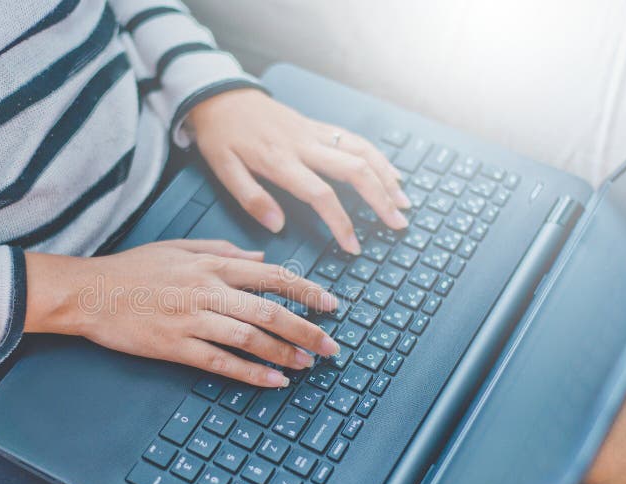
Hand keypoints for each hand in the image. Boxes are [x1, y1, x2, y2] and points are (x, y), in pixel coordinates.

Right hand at [24, 240, 340, 387]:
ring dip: (283, 353)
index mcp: (210, 263)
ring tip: (307, 365)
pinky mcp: (174, 346)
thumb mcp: (179, 247)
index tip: (331, 304)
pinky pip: (220, 361)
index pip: (271, 275)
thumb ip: (222, 249)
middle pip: (269, 309)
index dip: (306, 290)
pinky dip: (250, 373)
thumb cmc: (133, 269)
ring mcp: (190, 318)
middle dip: (306, 329)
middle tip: (331, 346)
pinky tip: (273, 381)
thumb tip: (261, 257)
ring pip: (249, 336)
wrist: (89, 292)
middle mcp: (206, 289)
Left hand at [187, 89, 409, 253]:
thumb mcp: (224, 170)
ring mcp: (314, 133)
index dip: (341, 223)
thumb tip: (278, 226)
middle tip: (398, 225)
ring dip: (387, 177)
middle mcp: (304, 145)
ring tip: (404, 203)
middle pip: (354, 170)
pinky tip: (392, 173)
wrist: (221, 95)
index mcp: (280, 161)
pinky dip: (378, 157)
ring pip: (361, 152)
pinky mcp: (317, 126)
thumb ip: (251, 198)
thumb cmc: (220, 136)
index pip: (321, 194)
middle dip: (380, 200)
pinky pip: (355, 140)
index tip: (353, 246)